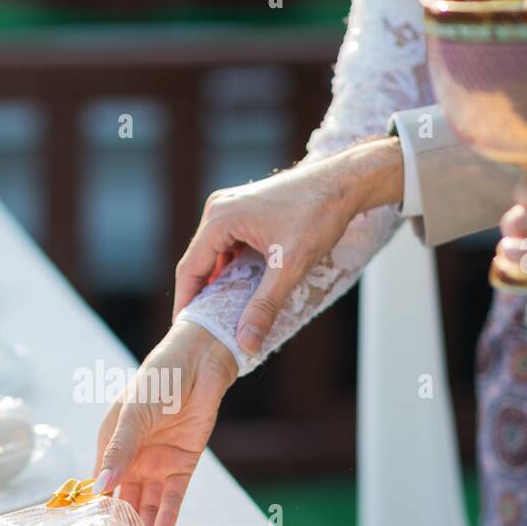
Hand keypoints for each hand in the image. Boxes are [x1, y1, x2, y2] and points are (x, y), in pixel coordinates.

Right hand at [95, 321, 238, 525]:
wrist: (200, 362)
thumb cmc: (158, 380)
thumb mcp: (132, 415)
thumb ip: (119, 451)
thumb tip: (100, 488)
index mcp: (111, 444)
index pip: (99, 485)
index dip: (94, 512)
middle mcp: (132, 458)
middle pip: (123, 500)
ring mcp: (157, 463)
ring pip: (148, 504)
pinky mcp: (183, 465)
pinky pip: (173, 498)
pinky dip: (167, 517)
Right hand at [173, 136, 403, 354]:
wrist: (344, 183)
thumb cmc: (318, 214)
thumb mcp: (291, 265)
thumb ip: (265, 305)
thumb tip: (246, 342)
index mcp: (220, 218)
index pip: (190, 268)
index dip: (186, 302)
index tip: (182, 330)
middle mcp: (219, 209)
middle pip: (198, 262)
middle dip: (201, 295)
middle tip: (202, 329)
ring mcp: (230, 208)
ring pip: (213, 255)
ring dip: (217, 283)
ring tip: (220, 315)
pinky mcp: (244, 211)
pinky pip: (227, 246)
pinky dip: (230, 269)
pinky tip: (240, 290)